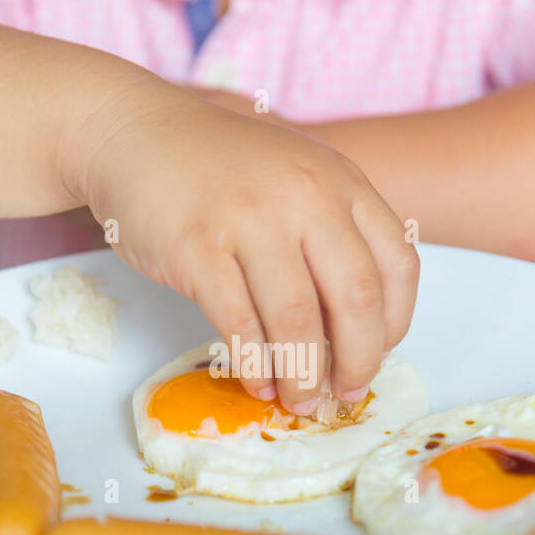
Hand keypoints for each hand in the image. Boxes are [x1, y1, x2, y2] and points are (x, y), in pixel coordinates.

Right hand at [76, 81, 417, 412]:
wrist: (137, 134)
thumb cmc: (222, 170)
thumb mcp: (296, 180)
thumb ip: (332, 238)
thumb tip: (355, 334)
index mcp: (341, 182)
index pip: (396, 264)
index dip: (394, 324)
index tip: (377, 355)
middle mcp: (304, 195)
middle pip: (354, 298)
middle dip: (357, 361)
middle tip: (346, 394)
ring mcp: (249, 219)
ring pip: (296, 319)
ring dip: (303, 374)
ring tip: (299, 400)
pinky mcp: (196, 247)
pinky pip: (238, 324)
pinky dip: (254, 365)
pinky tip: (258, 382)